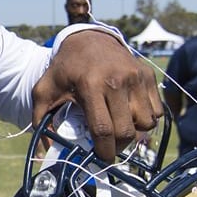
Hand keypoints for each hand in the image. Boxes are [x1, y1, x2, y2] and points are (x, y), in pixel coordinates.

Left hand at [33, 30, 162, 160]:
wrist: (88, 38)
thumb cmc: (65, 68)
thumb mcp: (44, 91)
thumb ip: (40, 119)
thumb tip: (43, 150)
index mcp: (91, 86)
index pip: (103, 129)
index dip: (104, 151)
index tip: (102, 158)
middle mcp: (117, 81)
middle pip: (126, 131)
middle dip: (118, 146)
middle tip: (109, 147)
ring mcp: (135, 77)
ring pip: (146, 123)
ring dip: (134, 132)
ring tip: (120, 127)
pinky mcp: (147, 75)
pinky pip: (156, 111)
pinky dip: (146, 118)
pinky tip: (130, 114)